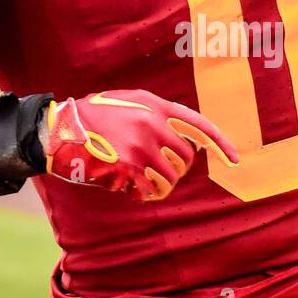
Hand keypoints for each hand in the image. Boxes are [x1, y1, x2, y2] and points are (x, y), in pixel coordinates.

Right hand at [42, 89, 238, 200]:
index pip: (200, 126)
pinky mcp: (128, 169)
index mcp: (155, 107)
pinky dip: (142, 194)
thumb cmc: (94, 116)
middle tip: (160, 172)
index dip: (221, 144)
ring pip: (170, 179)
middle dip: (178, 170)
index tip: (235, 162)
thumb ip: (156, 113)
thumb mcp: (128, 102)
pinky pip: (148, 191)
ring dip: (160, 186)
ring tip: (144, 183)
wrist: (61, 129)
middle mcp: (153, 126)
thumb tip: (184, 136)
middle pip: (186, 159)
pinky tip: (129, 189)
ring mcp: (141, 148)